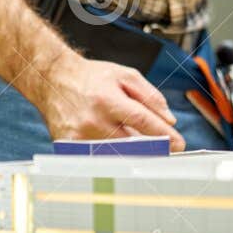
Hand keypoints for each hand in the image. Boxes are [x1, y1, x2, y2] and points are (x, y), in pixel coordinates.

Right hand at [34, 57, 184, 151]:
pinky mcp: (69, 147)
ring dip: (134, 154)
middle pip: (131, 144)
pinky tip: (120, 150)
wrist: (53, 79)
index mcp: (107, 100)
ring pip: (116, 155)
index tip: (179, 144)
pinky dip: (112, 156)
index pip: (142, 121)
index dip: (164, 134)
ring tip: (144, 148)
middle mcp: (92, 120)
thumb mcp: (125, 75)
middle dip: (153, 149)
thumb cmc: (92, 77)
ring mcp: (79, 137)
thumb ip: (150, 96)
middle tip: (166, 151)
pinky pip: (98, 157)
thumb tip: (169, 120)